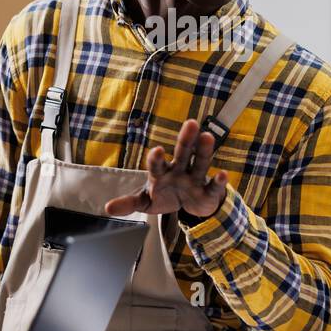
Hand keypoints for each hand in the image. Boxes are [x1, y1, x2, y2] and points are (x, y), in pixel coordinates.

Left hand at [105, 118, 227, 220]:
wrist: (189, 206)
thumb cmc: (165, 197)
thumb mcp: (146, 202)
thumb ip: (129, 203)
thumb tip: (107, 208)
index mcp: (162, 172)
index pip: (157, 163)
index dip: (156, 158)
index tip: (157, 150)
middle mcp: (180, 170)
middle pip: (183, 153)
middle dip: (186, 139)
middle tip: (191, 123)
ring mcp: (195, 179)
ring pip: (200, 163)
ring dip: (204, 151)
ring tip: (207, 137)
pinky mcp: (208, 191)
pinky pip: (214, 186)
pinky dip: (219, 181)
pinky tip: (223, 175)